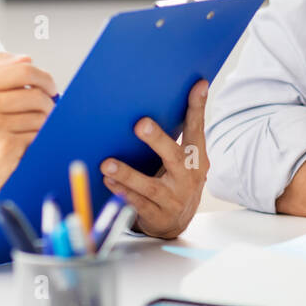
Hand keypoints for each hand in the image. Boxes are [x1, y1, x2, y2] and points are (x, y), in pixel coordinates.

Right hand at [0, 52, 56, 216]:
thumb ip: (2, 71)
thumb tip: (27, 58)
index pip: (24, 71)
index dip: (44, 77)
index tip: (50, 87)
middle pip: (36, 95)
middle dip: (48, 103)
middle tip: (46, 111)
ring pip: (41, 117)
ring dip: (44, 123)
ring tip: (32, 128)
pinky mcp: (7, 148)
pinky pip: (39, 135)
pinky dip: (39, 139)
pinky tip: (27, 142)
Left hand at [99, 79, 209, 238]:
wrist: (177, 221)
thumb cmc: (175, 178)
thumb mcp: (184, 158)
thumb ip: (176, 135)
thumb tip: (156, 98)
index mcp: (197, 158)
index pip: (197, 129)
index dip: (198, 107)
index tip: (199, 85)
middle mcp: (189, 177)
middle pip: (174, 157)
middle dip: (157, 140)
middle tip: (140, 124)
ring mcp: (174, 199)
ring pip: (150, 186)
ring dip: (128, 174)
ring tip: (107, 164)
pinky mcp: (158, 216)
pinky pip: (138, 204)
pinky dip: (122, 192)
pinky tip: (108, 181)